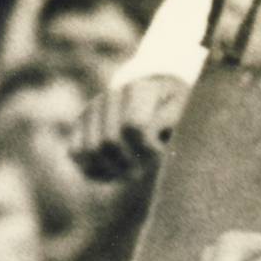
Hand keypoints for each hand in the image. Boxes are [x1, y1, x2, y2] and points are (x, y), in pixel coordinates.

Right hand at [71, 73, 186, 182]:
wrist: (153, 98)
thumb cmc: (173, 111)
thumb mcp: (185, 112)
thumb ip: (174, 126)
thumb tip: (158, 149)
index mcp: (140, 89)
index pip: (133, 127)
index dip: (149, 149)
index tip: (162, 154)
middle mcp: (111, 95)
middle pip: (109, 142)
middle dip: (129, 163)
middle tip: (145, 170)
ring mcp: (92, 109)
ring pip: (90, 150)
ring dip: (112, 169)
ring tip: (131, 172)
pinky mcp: (79, 124)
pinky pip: (76, 153)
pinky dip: (94, 170)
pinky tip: (114, 171)